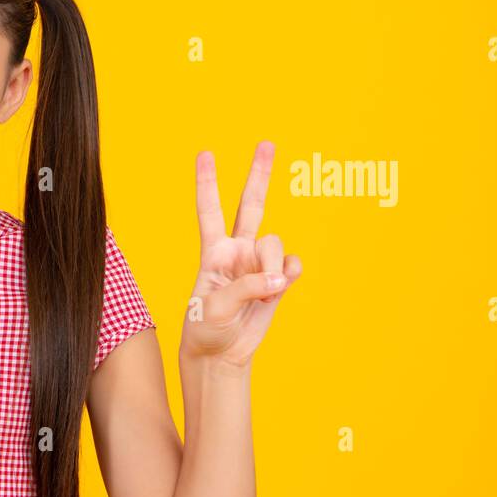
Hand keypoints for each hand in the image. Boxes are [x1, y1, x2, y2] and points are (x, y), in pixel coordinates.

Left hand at [181, 140, 301, 368]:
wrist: (221, 354)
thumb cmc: (206, 329)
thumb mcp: (214, 308)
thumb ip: (246, 287)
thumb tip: (280, 277)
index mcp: (213, 252)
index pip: (209, 211)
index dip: (207, 183)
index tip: (205, 154)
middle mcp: (237, 251)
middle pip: (250, 204)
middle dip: (259, 174)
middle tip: (267, 143)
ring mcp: (259, 263)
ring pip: (276, 243)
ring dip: (272, 266)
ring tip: (263, 291)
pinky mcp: (277, 279)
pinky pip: (292, 264)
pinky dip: (289, 274)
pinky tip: (279, 287)